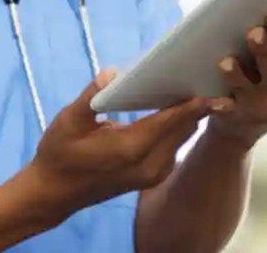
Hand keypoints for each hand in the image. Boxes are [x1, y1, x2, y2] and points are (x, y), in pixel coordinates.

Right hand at [24, 70, 215, 219]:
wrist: (53, 194)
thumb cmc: (58, 155)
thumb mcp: (68, 122)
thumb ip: (92, 97)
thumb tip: (112, 73)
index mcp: (131, 148)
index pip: (171, 121)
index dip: (194, 104)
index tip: (213, 87)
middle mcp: (149, 165)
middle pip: (184, 130)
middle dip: (196, 106)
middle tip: (205, 76)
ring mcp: (152, 175)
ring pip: (181, 140)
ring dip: (189, 118)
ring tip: (194, 88)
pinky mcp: (151, 178)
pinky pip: (174, 148)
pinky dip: (179, 129)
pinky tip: (177, 110)